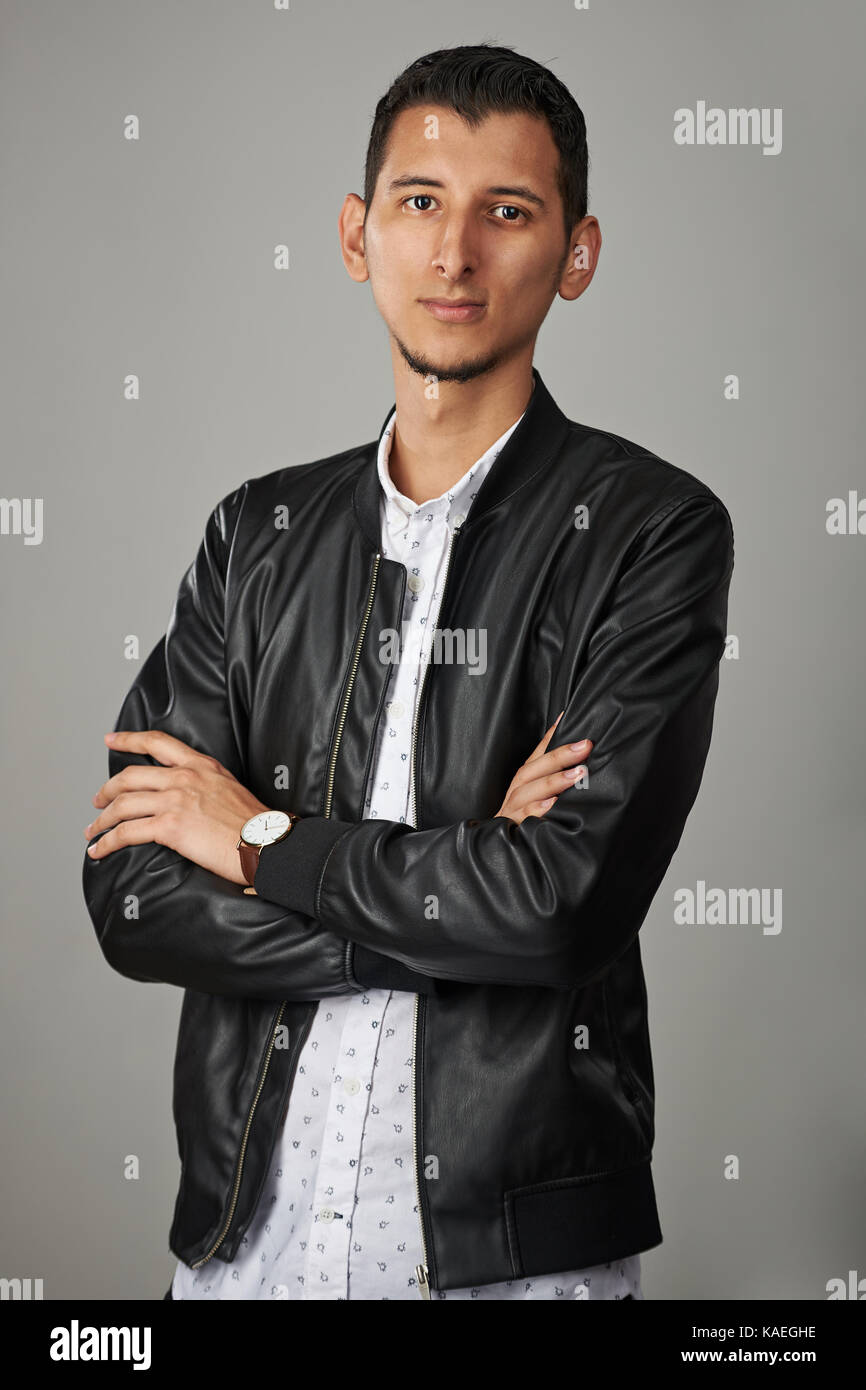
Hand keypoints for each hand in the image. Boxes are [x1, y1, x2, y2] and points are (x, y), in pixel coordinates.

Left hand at [84, 730, 270, 885]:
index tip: (111, 740)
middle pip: (130, 776)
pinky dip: (107, 842)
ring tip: (94, 832)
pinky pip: (127, 832)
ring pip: (123, 804)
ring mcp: (176, 801)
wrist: (267, 844)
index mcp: (202, 766)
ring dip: (102, 820)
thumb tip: (190, 798)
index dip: (130, 739)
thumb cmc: (256, 825)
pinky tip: (100, 850)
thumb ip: (206, 785)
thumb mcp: (231, 788)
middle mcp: (185, 778)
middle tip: (98, 801)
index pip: (159, 742)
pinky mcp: (170, 827)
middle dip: (107, 790)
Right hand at [496, 712, 591, 824]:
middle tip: (585, 746)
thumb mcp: (540, 796)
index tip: (569, 717)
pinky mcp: (511, 831)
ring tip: (576, 775)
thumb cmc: (526, 821)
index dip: (553, 736)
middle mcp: (516, 792)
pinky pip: (523, 820)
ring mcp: (512, 811)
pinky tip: (552, 805)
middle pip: (533, 769)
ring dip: (552, 781)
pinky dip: (536, 811)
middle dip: (559, 756)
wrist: (502, 856)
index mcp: (524, 780)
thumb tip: (576, 748)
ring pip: (527, 792)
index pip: (538, 753)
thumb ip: (554, 775)